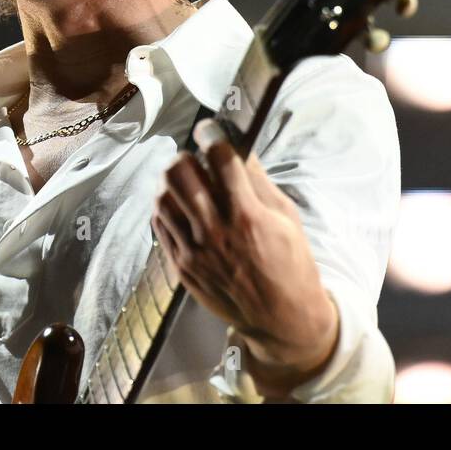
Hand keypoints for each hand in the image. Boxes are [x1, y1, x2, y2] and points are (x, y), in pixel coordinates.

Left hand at [151, 119, 338, 395]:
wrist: (280, 318)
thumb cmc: (291, 264)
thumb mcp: (286, 217)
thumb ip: (258, 181)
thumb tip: (237, 146)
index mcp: (247, 215)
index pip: (218, 157)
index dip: (212, 135)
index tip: (210, 131)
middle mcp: (215, 231)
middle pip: (178, 172)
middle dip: (186, 156)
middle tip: (196, 159)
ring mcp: (194, 251)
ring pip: (162, 197)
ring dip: (171, 182)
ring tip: (186, 182)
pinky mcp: (181, 267)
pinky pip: (160, 225)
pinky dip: (166, 207)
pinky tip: (180, 206)